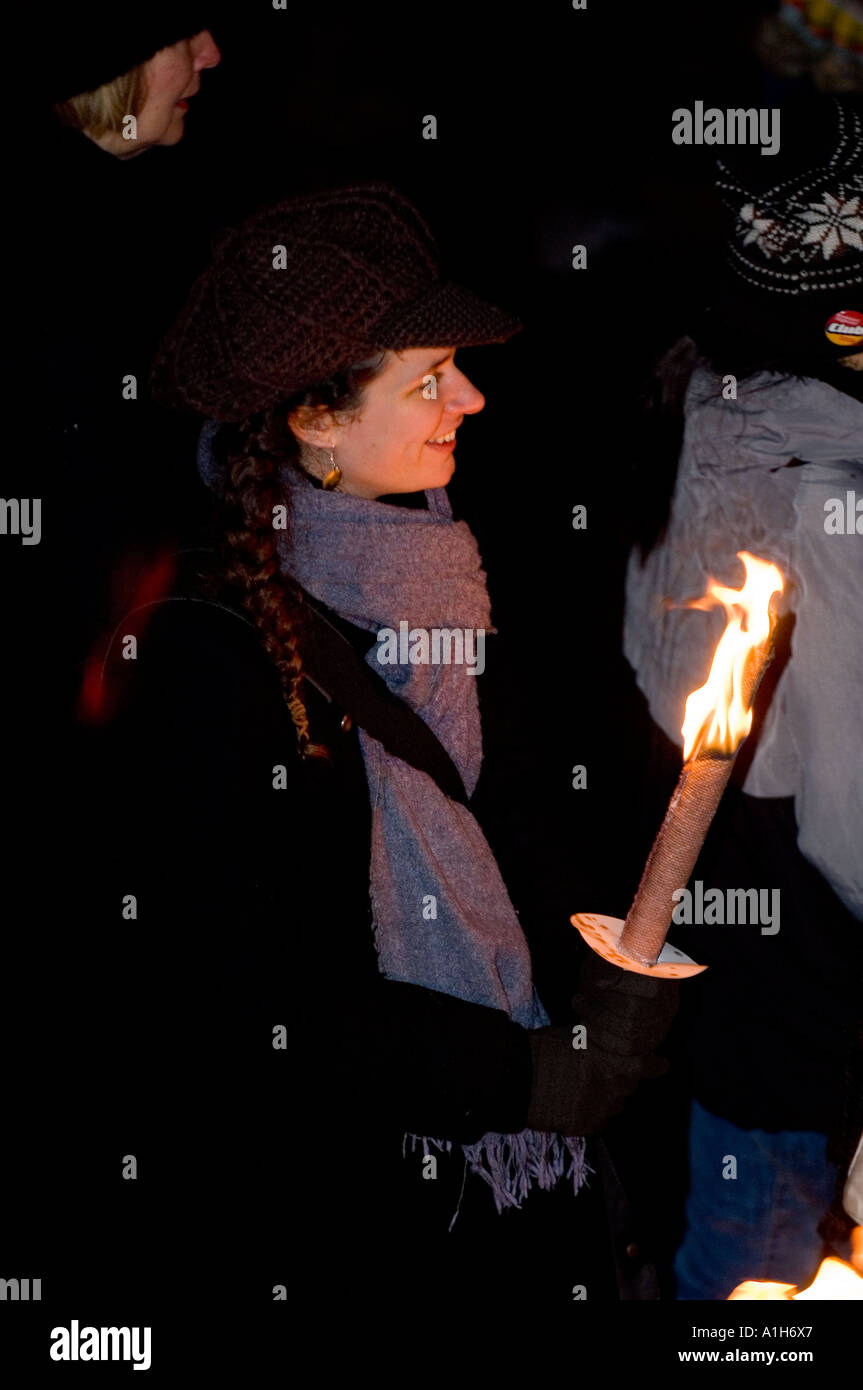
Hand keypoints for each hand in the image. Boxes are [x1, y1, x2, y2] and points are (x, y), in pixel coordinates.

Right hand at [525, 951, 678, 1135]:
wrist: (517, 1078)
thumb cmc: (546, 1047)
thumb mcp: (577, 1034)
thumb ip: (600, 1042)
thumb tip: (609, 1039)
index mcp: (614, 1061)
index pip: (648, 1066)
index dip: (656, 1066)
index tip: (662, 1065)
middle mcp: (614, 1088)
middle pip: (629, 1085)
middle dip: (622, 1079)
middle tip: (604, 1071)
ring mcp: (601, 1110)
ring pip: (615, 1105)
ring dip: (608, 1096)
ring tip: (585, 1087)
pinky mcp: (585, 1127)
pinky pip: (597, 1121)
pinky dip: (591, 1112)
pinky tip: (574, 1102)